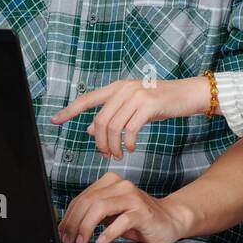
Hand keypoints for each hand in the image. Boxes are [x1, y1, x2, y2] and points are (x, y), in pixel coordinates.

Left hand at [50, 76, 209, 159]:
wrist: (188, 94)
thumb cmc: (161, 101)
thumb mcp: (133, 107)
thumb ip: (112, 116)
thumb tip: (90, 130)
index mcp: (116, 87)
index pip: (87, 99)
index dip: (69, 111)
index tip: (55, 120)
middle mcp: (124, 89)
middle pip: (100, 120)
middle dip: (100, 142)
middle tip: (106, 155)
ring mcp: (136, 95)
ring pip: (114, 127)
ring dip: (113, 146)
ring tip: (118, 155)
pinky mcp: (149, 104)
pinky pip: (130, 129)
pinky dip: (127, 142)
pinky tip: (130, 148)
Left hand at [56, 172, 193, 242]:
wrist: (170, 220)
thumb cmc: (139, 218)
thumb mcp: (112, 215)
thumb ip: (94, 215)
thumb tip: (68, 228)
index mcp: (110, 183)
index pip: (82, 198)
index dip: (68, 217)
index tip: (61, 233)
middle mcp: (121, 186)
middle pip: (88, 201)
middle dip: (74, 223)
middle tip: (69, 240)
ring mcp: (132, 197)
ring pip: (101, 208)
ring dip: (87, 227)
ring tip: (82, 241)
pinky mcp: (143, 211)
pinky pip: (122, 221)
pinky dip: (109, 233)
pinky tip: (101, 242)